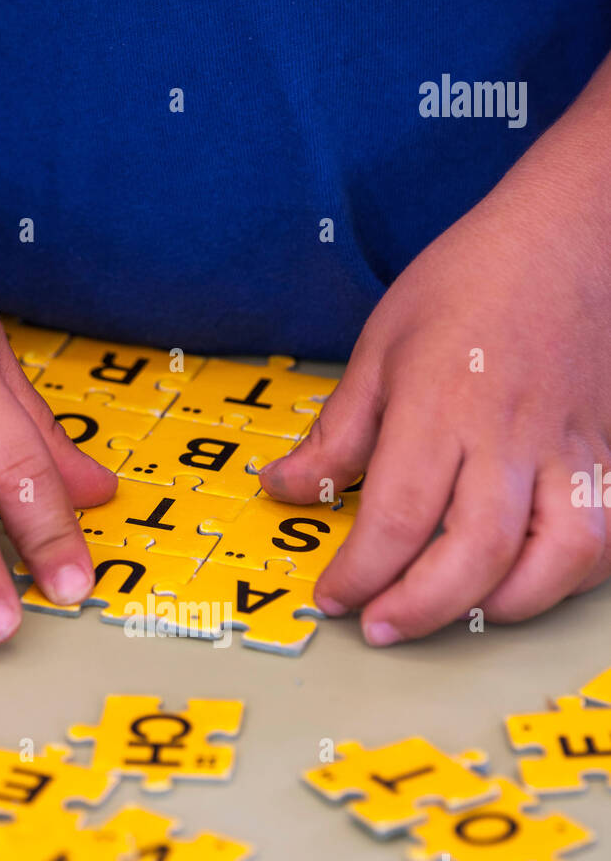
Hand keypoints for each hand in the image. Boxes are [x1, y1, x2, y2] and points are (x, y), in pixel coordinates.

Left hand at [262, 65, 610, 644]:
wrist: (572, 234)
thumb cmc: (471, 282)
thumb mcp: (381, 346)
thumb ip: (336, 432)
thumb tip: (281, 489)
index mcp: (439, 405)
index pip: (396, 516)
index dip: (359, 573)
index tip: (332, 596)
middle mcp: (508, 435)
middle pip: (475, 552)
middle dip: (421, 608)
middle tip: (380, 627)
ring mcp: (568, 448)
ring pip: (558, 556)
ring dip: (504, 604)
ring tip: (456, 614)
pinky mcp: (606, 453)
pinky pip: (604, 536)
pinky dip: (569, 576)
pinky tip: (526, 582)